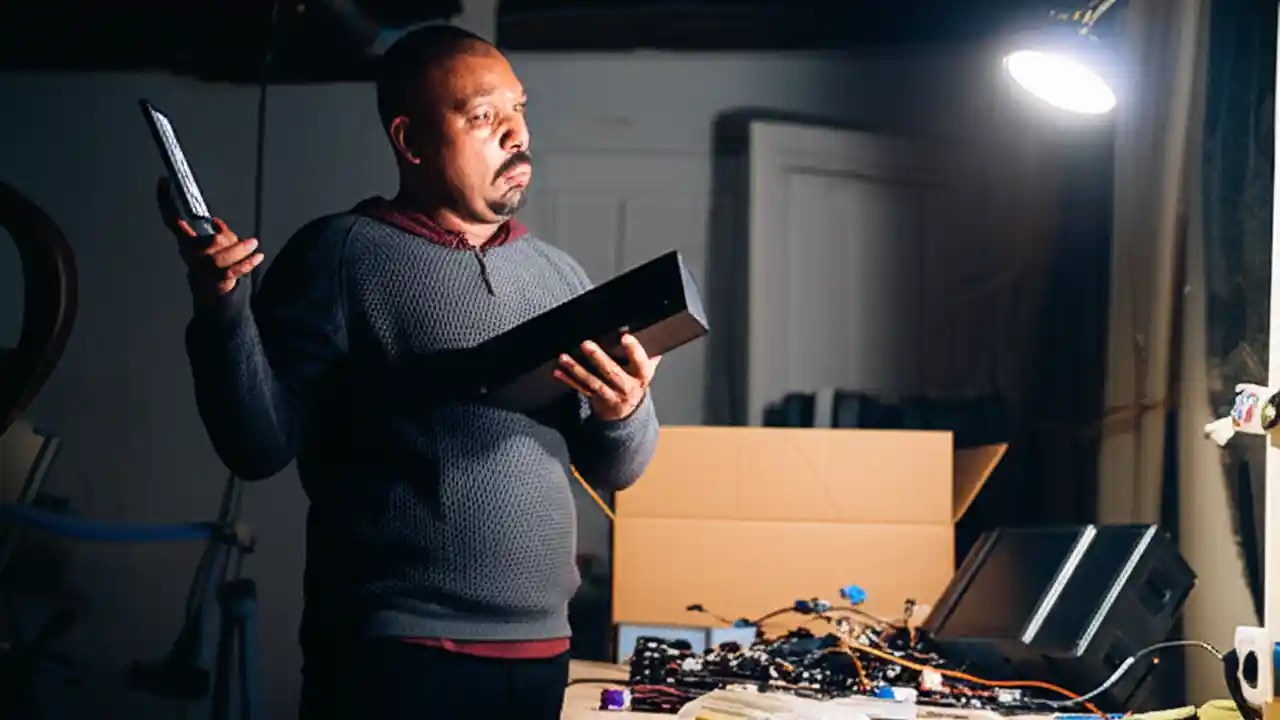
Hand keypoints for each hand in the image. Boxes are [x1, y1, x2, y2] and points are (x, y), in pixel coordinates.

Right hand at [155, 176, 263, 302]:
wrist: (209, 292)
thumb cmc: (210, 264)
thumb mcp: (208, 244)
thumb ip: (216, 231)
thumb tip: (216, 222)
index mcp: (185, 242)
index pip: (171, 219)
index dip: (165, 200)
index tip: (164, 182)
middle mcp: (190, 255)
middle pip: (207, 242)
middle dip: (224, 238)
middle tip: (233, 236)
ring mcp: (203, 269)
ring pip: (222, 257)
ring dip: (240, 249)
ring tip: (253, 243)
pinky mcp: (217, 280)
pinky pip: (234, 270)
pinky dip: (248, 262)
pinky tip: (258, 256)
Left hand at [554, 334, 660, 420]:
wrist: (627, 411)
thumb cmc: (635, 383)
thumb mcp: (645, 370)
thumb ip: (649, 355)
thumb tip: (655, 334)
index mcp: (642, 377)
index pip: (640, 363)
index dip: (634, 351)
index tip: (626, 337)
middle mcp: (627, 388)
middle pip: (612, 373)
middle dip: (599, 358)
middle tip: (586, 344)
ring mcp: (611, 396)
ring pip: (593, 382)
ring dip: (578, 369)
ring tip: (565, 357)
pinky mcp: (597, 400)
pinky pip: (581, 389)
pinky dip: (569, 380)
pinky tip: (559, 371)